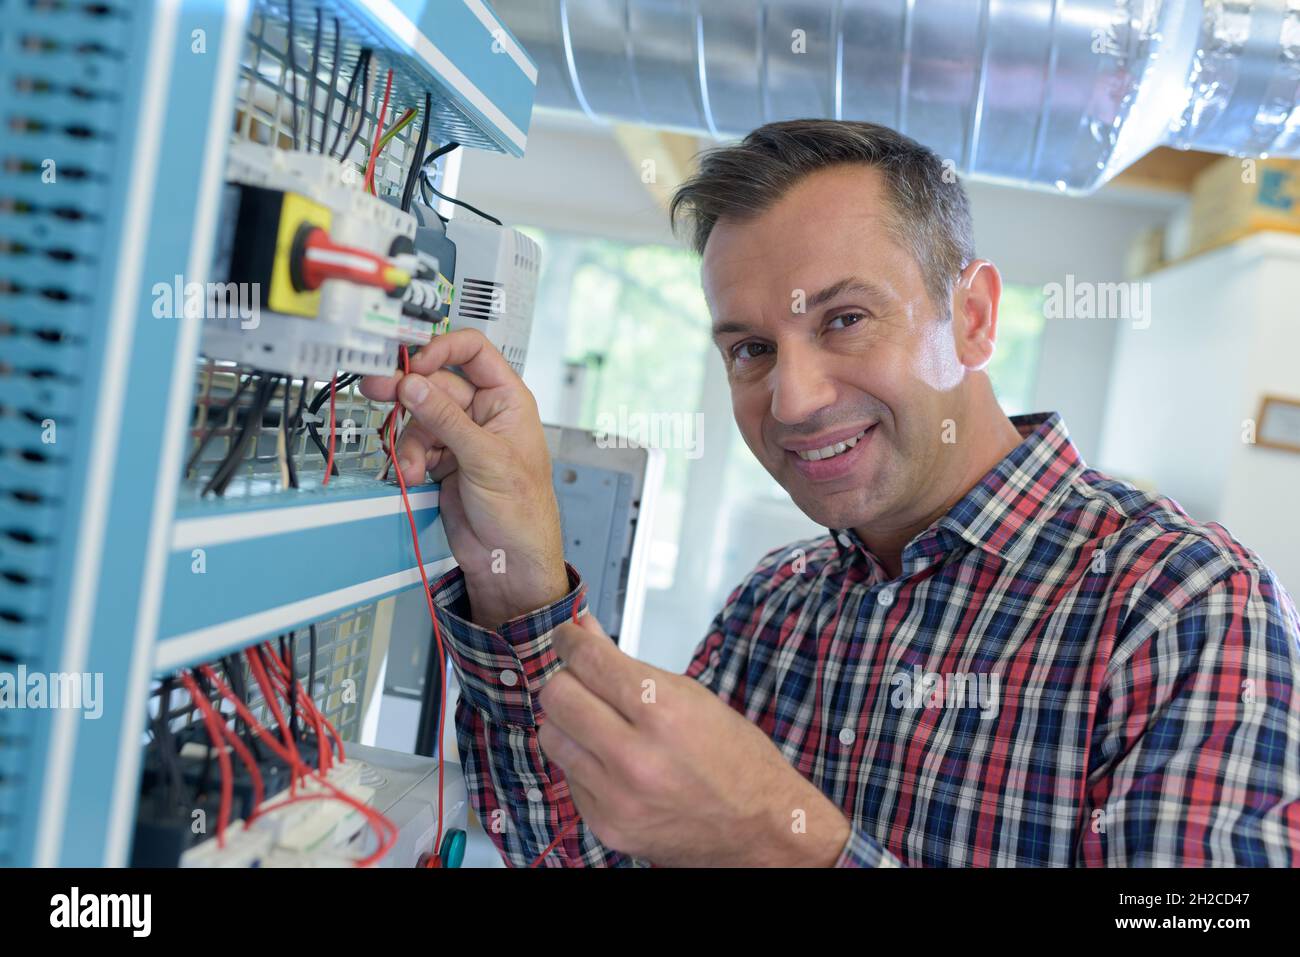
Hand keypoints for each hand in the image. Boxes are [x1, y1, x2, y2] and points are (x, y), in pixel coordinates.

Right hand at [360, 330, 569, 627]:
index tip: (415, 365)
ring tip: (411, 465)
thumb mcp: (485, 458)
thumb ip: (446, 419)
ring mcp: (461, 437)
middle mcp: (483, 413)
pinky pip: (414, 445)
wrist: (509, 559)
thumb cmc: (523, 510)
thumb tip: (414, 385)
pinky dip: (408, 459)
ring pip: (419, 418)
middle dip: (409, 393)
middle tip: (378, 389)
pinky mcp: (443, 460)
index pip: (473, 352)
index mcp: (507, 400)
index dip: (442, 350)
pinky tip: (413, 475)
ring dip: (409, 440)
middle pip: (436, 385)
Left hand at [537, 614, 851, 865]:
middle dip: (565, 678)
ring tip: (595, 722)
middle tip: (580, 678)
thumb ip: (630, 666)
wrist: (759, 827)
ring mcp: (616, 796)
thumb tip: (586, 634)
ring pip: (551, 736)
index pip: (588, 660)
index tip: (568, 637)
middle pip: (557, 696)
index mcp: (662, 712)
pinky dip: (582, 761)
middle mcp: (635, 757)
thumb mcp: (690, 696)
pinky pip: (568, 776)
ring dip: (567, 721)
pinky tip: (610, 760)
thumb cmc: (735, 760)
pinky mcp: (606, 824)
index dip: (571, 640)